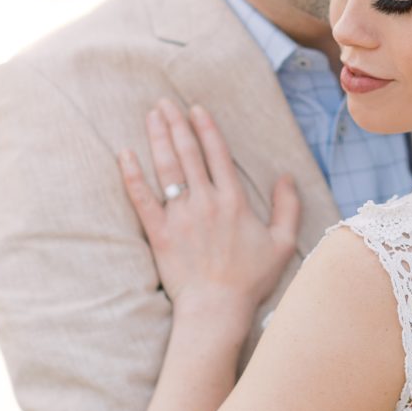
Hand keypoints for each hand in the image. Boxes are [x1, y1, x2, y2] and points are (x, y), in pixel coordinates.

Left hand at [120, 99, 300, 320]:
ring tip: (151, 115)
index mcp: (233, 201)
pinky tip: (123, 154)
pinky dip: (131, 175)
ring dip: (157, 138)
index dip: (206, 127)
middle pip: (188, 152)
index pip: (217, 153)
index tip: (196, 108)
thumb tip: (287, 177)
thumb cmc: (250, 279)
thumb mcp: (282, 243)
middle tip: (165, 101)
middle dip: (176, 123)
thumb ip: (288, 207)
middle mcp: (205, 201)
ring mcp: (180, 216)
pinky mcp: (159, 233)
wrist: (217, 309)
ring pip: (166, 168)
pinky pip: (142, 198)